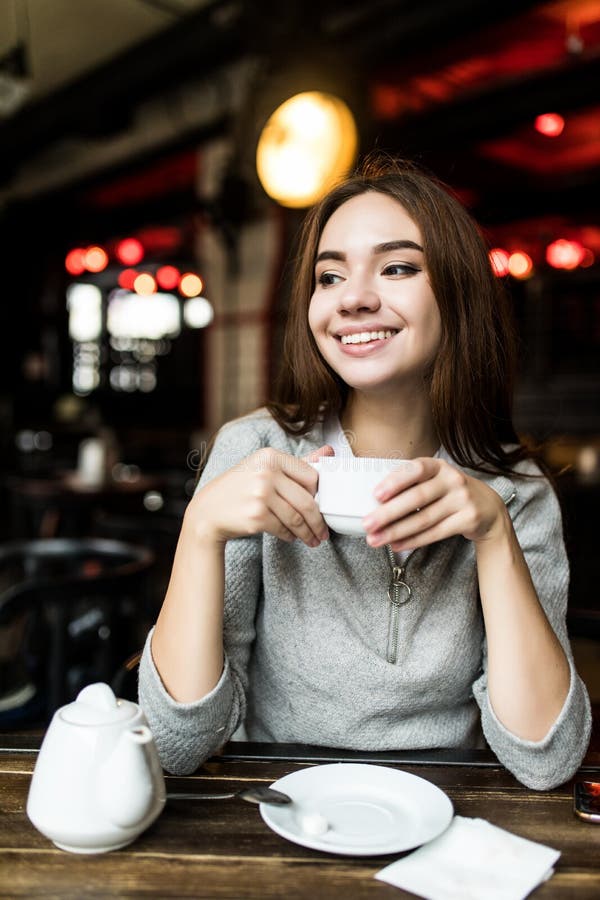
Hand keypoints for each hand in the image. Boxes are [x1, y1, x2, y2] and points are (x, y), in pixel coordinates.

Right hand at [186, 445, 333, 546]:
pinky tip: (290, 537)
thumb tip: (330, 452)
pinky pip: (284, 529)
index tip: (320, 505)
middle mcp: (265, 472)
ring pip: (297, 518)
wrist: (208, 511)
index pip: (311, 476)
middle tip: (323, 532)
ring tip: (312, 540)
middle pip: (307, 500)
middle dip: (318, 521)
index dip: (318, 493)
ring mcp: (260, 494)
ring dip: (307, 533)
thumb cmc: (240, 489)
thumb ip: (298, 462)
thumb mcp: (265, 468)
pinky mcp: (256, 516)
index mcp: (270, 456)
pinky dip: (290, 536)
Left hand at [362, 457, 508, 550]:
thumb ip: (411, 485)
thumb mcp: (435, 480)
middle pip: (416, 498)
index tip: (376, 494)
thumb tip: (376, 504)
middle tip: (368, 524)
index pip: (416, 469)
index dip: (396, 481)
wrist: (488, 507)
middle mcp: (452, 479)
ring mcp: (462, 499)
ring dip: (396, 531)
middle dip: (388, 513)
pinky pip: (435, 533)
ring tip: (376, 539)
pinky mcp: (468, 519)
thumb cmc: (449, 492)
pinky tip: (396, 545)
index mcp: (438, 466)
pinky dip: (413, 541)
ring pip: (423, 519)